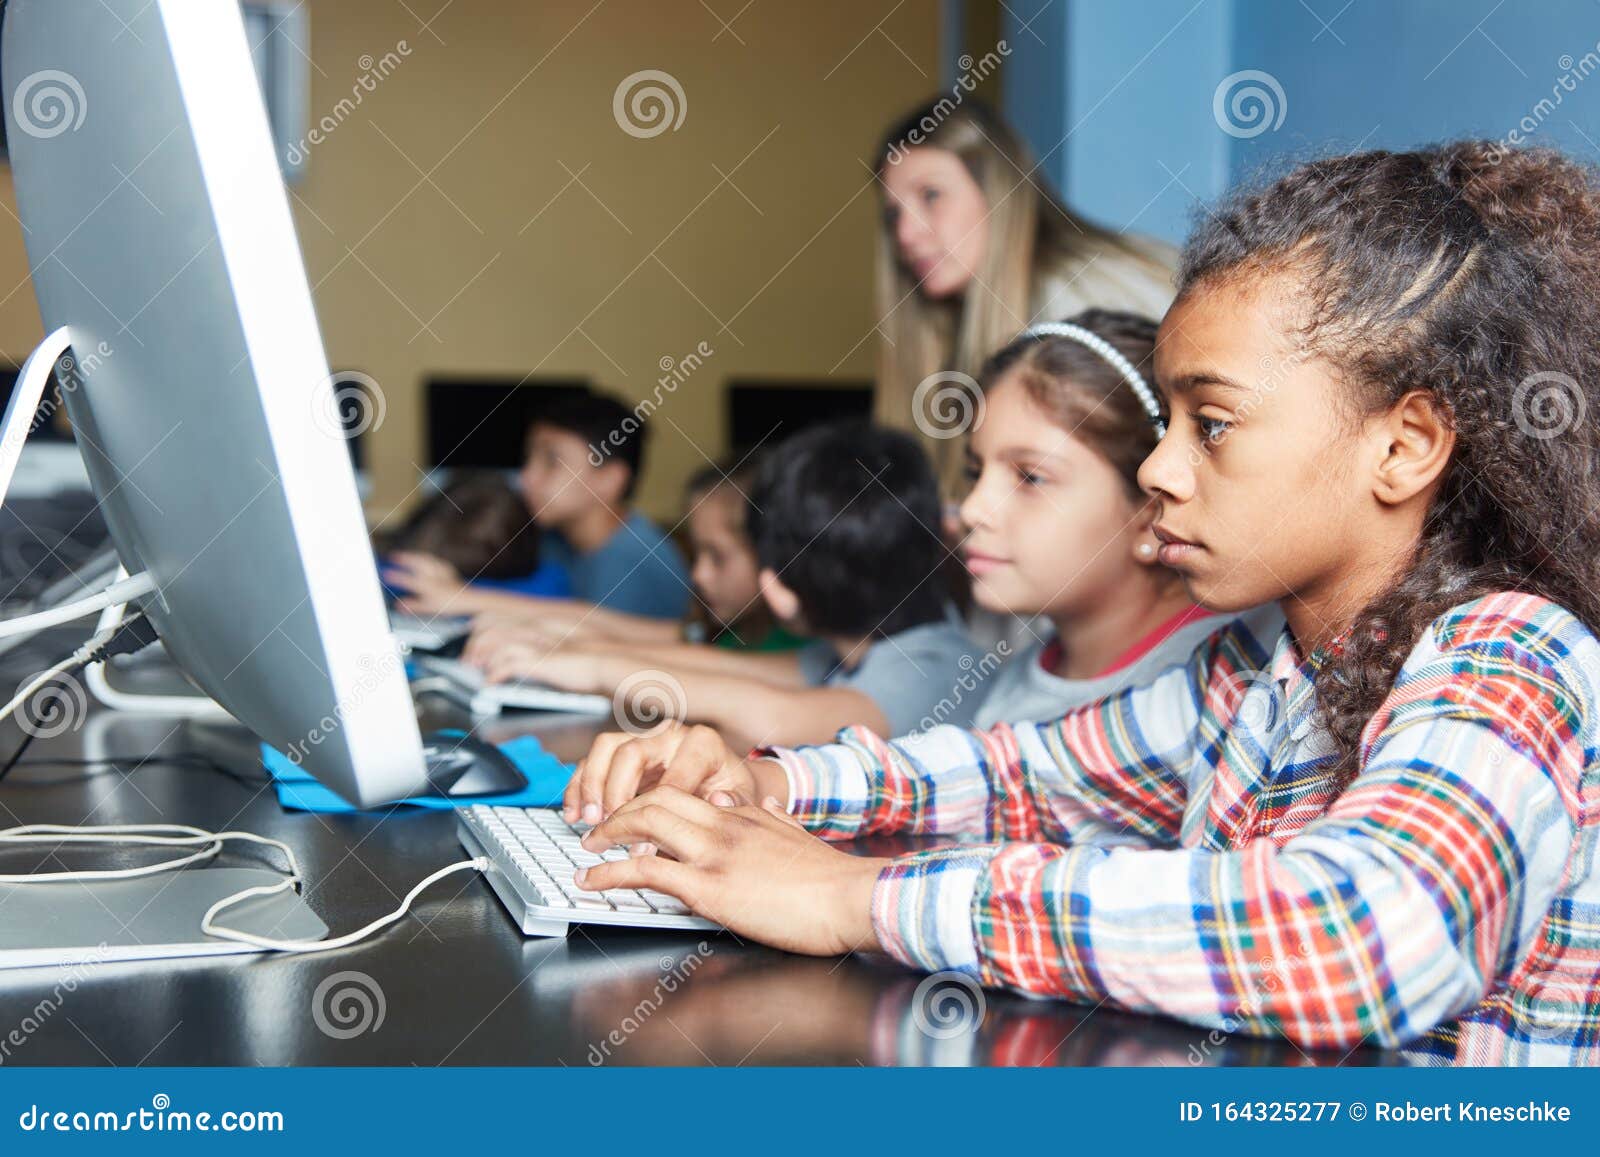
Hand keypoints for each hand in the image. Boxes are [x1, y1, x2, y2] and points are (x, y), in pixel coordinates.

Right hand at [385, 551, 465, 614]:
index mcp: (429, 587)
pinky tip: (421, 559)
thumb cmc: (448, 605)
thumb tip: (398, 605)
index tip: (386, 574)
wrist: (468, 600)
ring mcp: (441, 572)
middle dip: (405, 559)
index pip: (409, 581)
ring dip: (414, 556)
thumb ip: (413, 606)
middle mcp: (435, 577)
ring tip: (403, 555)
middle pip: (418, 564)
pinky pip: (434, 561)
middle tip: (393, 556)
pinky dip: (425, 558)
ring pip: (426, 559)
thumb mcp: (429, 608)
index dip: (397, 577)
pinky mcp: (447, 569)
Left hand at [462, 619, 603, 690]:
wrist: (606, 664)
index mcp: (537, 625)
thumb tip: (525, 662)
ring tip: (475, 671)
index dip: (479, 628)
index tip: (472, 640)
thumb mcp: (560, 651)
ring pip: (495, 643)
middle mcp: (534, 630)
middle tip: (468, 661)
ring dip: (481, 657)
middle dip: (474, 644)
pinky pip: (507, 666)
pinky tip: (491, 684)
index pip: (497, 617)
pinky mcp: (538, 661)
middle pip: (490, 628)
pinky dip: (495, 675)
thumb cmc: (588, 662)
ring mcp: (536, 644)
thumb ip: (542, 651)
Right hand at [564, 721, 786, 823]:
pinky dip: (579, 786)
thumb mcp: (742, 799)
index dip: (655, 813)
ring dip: (591, 786)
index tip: (645, 847)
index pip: (672, 776)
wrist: (730, 782)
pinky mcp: (625, 751)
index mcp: (702, 743)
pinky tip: (573, 812)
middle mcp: (671, 735)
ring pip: (606, 748)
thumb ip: (732, 804)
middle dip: (614, 792)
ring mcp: (645, 740)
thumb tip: (714, 805)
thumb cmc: (733, 792)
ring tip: (587, 820)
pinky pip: (593, 760)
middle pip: (631, 753)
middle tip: (605, 826)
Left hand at [576, 785, 886, 956]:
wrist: (851, 897)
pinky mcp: (709, 887)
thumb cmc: (831, 878)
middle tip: (597, 830)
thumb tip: (766, 804)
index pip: (683, 792)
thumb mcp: (797, 834)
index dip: (648, 801)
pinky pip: (645, 871)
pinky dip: (610, 874)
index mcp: (742, 813)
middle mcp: (723, 824)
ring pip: (644, 823)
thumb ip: (775, 817)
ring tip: (588, 851)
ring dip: (606, 833)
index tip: (631, 815)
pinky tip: (592, 881)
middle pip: (655, 798)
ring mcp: (714, 853)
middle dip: (618, 811)